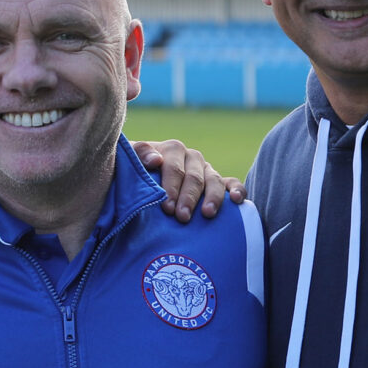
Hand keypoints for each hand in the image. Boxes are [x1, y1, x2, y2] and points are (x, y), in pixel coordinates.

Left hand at [131, 139, 245, 221]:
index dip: (171, 187)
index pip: (174, 167)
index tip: (166, 208)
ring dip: (213, 197)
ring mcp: (206, 169)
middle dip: (188, 198)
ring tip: (207, 214)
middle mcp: (191, 157)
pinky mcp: (218, 182)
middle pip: (194, 177)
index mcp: (171, 150)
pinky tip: (238, 201)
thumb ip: (138, 154)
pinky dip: (237, 190)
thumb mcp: (130, 162)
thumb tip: (156, 160)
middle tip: (182, 217)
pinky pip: (232, 183)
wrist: (143, 183)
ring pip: (214, 180)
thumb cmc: (134, 176)